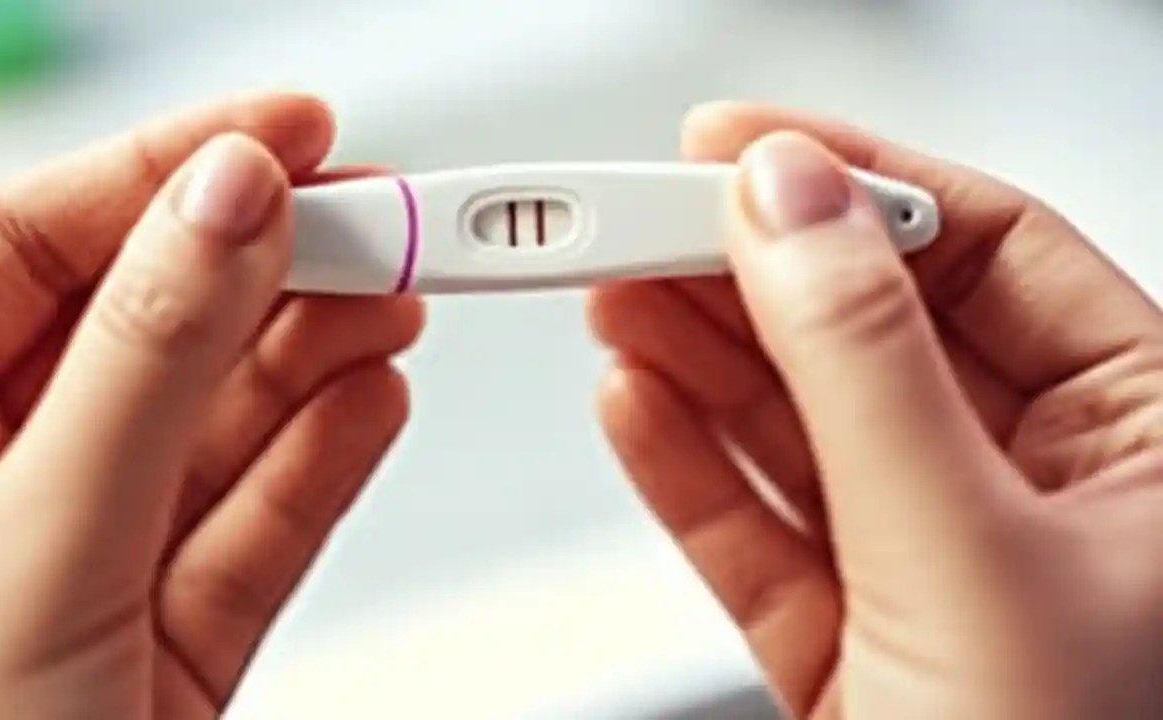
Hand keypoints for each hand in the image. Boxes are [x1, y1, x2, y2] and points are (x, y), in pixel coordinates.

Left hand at [0, 94, 421, 717]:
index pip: (28, 243)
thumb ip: (146, 364)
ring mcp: (79, 559)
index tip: (288, 132)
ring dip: (314, 358)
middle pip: (143, 327)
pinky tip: (374, 398)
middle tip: (375, 218)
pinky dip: (322, 463)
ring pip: (213, 426)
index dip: (166, 172)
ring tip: (397, 298)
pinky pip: (252, 526)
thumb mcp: (32, 546)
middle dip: (266, 270)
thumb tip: (231, 201)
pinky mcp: (161, 639)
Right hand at [590, 103, 1162, 717]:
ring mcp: (936, 567)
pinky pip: (758, 528)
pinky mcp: (852, 643)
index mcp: (1149, 443)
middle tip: (638, 221)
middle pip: (872, 330)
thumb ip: (864, 369)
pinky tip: (631, 406)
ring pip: (800, 425)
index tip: (737, 147)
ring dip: (697, 356)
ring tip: (609, 295)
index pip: (991, 252)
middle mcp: (1045, 496)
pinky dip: (685, 468)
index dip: (855, 183)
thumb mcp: (968, 556)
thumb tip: (786, 208)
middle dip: (746, 273)